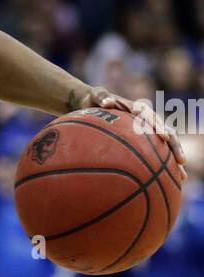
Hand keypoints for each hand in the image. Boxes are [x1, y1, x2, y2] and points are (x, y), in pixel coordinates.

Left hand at [69, 85, 186, 180]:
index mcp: (137, 108)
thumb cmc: (94, 99)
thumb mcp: (96, 95)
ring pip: (164, 145)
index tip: (164, 138)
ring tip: (182, 176)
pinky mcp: (142, 140)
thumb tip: (107, 103)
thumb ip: (102, 97)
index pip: (151, 118)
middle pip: (165, 133)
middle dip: (174, 146)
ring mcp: (146, 130)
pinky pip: (154, 153)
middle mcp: (146, 120)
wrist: (93, 104)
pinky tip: (169, 181)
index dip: (158, 128)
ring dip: (173, 160)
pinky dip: (162, 165)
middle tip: (181, 160)